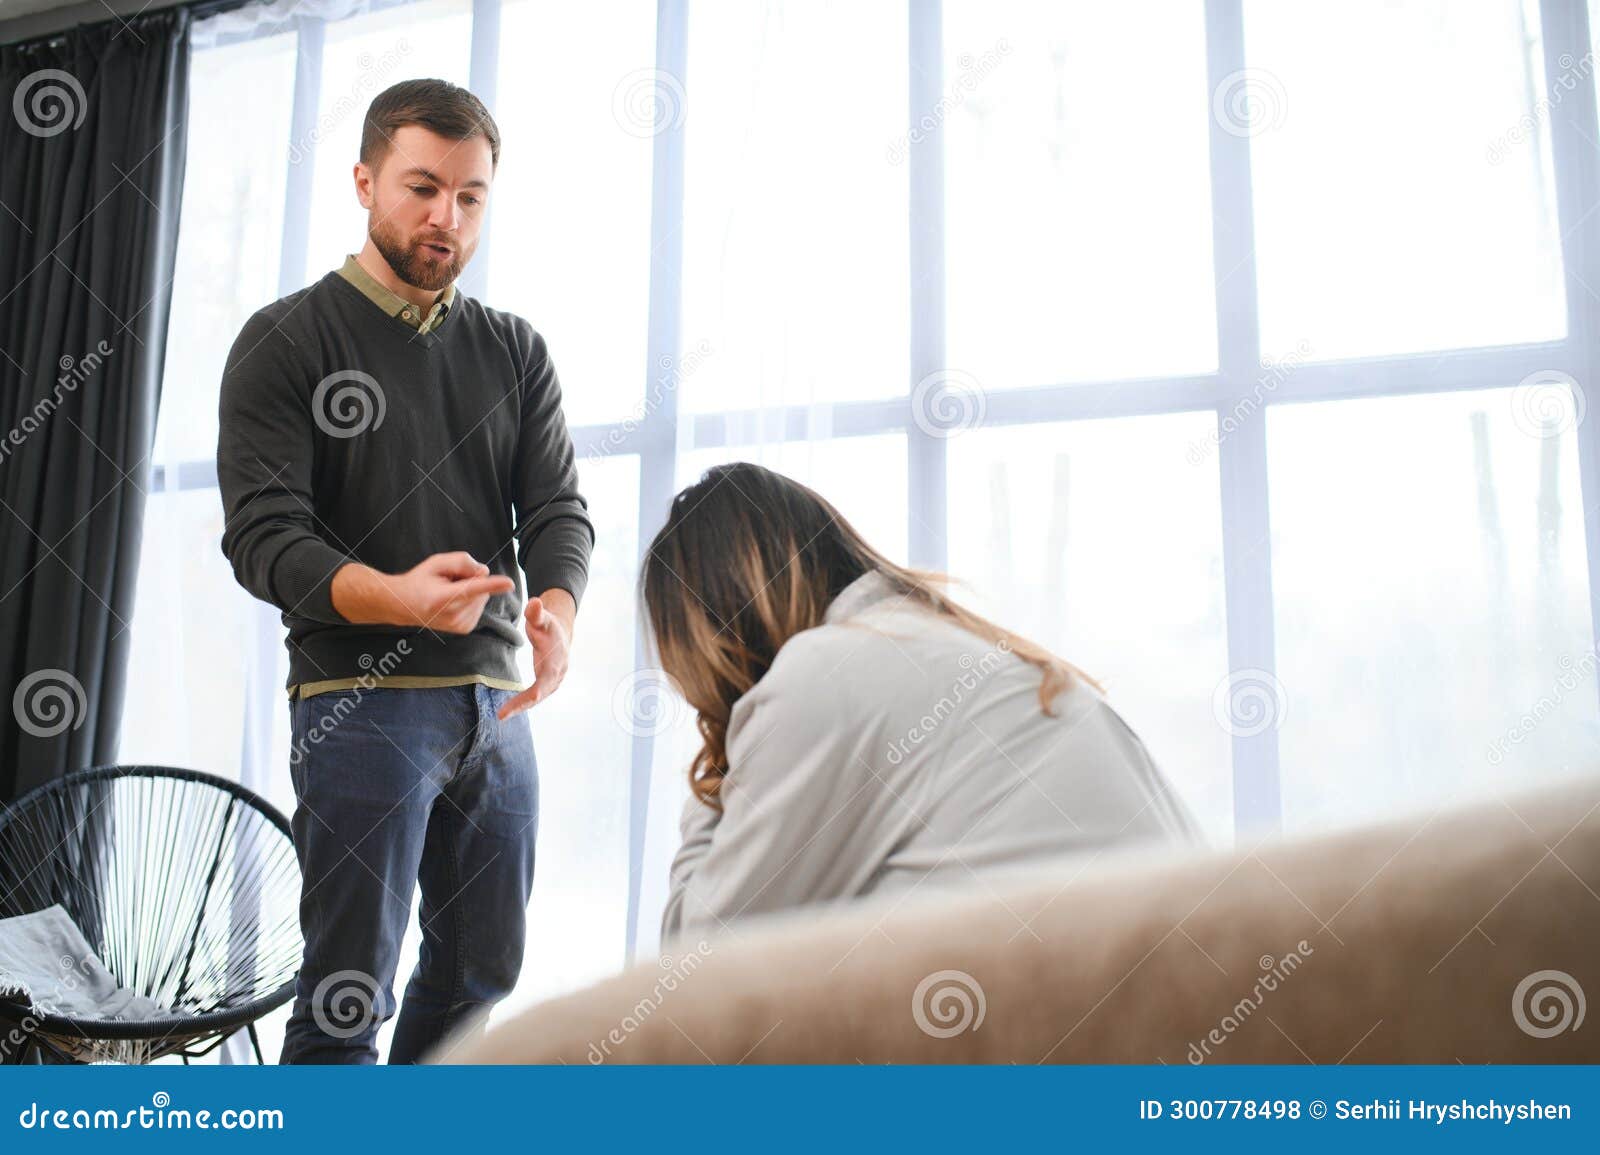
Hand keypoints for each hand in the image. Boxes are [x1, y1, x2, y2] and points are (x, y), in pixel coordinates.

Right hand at [333, 552, 512, 632]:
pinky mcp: (464, 629)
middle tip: (449, 582)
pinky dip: (471, 601)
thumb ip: (461, 561)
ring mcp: (459, 625)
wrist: (404, 606)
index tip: (509, 583)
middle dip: (472, 580)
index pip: (471, 589)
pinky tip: (453, 601)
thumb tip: (484, 572)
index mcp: (443, 598)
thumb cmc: (420, 581)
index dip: (492, 585)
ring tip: (448, 593)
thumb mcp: (436, 562)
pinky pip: (479, 606)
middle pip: (480, 589)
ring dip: (471, 591)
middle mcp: (452, 615)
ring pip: (482, 598)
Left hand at [497, 588, 574, 719]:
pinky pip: (536, 695)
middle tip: (501, 716)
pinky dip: (524, 702)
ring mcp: (554, 681)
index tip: (509, 708)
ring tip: (503, 714)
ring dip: (521, 707)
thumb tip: (534, 602)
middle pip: (539, 696)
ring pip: (538, 698)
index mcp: (555, 663)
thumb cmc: (548, 624)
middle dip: (521, 707)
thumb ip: (536, 612)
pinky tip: (510, 708)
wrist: (561, 630)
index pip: (540, 686)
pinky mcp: (548, 682)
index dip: (525, 699)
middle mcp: (557, 675)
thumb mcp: (542, 617)